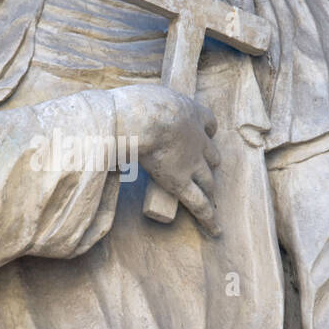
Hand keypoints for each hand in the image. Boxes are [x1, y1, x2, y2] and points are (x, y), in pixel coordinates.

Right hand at [113, 84, 220, 235]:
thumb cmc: (133, 105)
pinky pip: (199, 204)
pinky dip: (209, 218)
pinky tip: (215, 230)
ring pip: (208, 179)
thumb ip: (139, 107)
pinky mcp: (182, 182)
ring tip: (211, 200)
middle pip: (211, 154)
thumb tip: (112, 113)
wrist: (142, 119)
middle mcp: (198, 138)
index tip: (205, 134)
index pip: (208, 122)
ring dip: (209, 189)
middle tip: (206, 171)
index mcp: (190, 112)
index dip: (206, 131)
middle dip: (209, 162)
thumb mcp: (143, 98)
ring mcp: (192, 162)